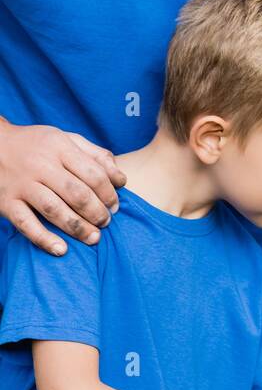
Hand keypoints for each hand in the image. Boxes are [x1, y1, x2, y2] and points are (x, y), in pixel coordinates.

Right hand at [0, 121, 125, 254]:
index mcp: (58, 146)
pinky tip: (62, 250)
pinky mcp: (7, 202)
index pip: (92, 173)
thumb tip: (121, 179)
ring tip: (94, 238)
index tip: (114, 206)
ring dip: (78, 227)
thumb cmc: (38, 146)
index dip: (109, 193)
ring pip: (54, 210)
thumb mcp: (65, 140)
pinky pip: (26, 224)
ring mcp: (22, 184)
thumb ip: (95, 155)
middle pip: (76, 193)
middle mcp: (40, 164)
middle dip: (97, 212)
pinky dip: (44, 239)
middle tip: (105, 223)